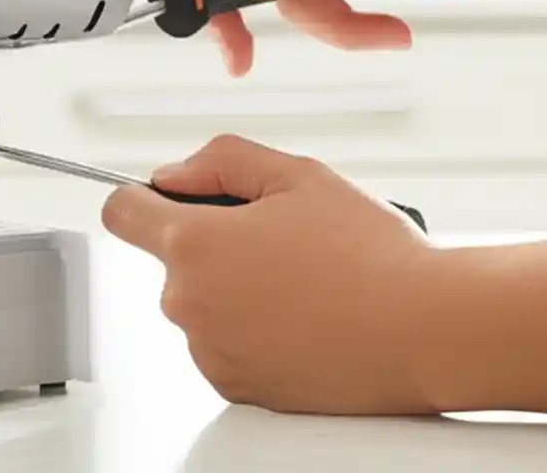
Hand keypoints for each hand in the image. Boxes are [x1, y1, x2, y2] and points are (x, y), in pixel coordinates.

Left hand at [100, 135, 438, 414]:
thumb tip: (173, 175)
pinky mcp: (235, 386)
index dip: (141, 197)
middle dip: (211, 244)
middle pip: (171, 260)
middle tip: (277, 240)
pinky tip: (303, 320)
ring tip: (302, 284)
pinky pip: (224, 345)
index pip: (121, 211)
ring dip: (233, 290)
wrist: (426, 330)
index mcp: (193, 243)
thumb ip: (221, 161)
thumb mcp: (297, 175)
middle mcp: (187, 302)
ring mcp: (208, 349)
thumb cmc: (370, 254)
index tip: (163, 199)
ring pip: (201, 305)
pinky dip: (251, 332)